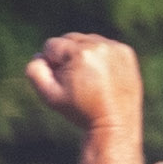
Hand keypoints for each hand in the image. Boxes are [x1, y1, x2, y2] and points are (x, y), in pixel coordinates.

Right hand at [23, 32, 141, 129]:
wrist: (115, 124)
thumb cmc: (81, 111)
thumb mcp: (50, 95)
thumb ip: (35, 72)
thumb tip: (39, 55)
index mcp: (79, 53)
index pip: (51, 46)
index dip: (52, 65)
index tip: (63, 83)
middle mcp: (99, 45)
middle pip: (70, 39)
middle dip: (67, 57)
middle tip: (76, 81)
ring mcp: (115, 48)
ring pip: (87, 41)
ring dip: (83, 55)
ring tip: (90, 79)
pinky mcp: (126, 52)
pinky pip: (104, 46)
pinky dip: (100, 57)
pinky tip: (102, 76)